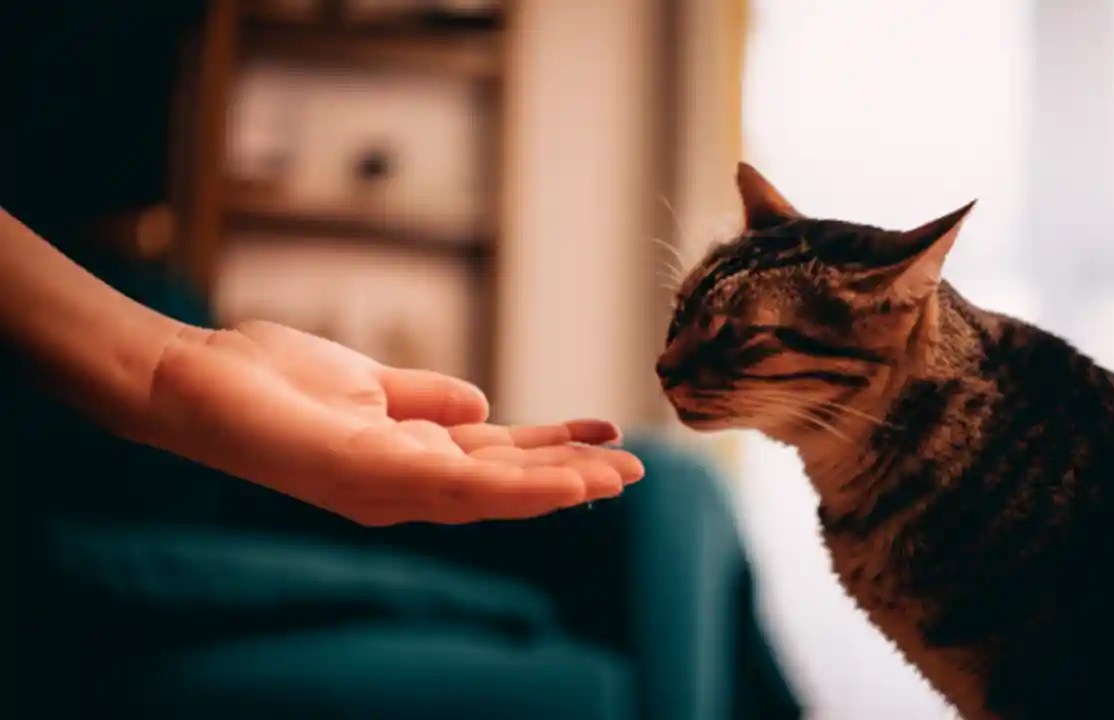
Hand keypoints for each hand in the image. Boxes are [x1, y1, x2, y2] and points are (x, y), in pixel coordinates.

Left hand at [139, 320, 643, 524]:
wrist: (195, 378)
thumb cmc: (270, 380)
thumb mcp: (369, 383)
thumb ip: (426, 398)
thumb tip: (484, 408)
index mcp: (409, 457)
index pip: (496, 460)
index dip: (553, 449)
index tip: (606, 434)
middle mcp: (405, 483)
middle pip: (503, 483)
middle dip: (570, 476)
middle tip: (635, 469)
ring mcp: (388, 483)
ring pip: (491, 493)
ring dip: (557, 486)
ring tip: (614, 477)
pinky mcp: (369, 472)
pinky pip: (456, 485)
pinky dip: (515, 487)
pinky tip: (559, 480)